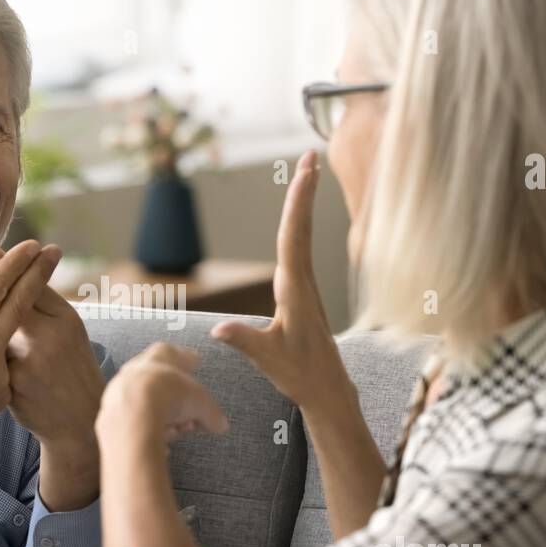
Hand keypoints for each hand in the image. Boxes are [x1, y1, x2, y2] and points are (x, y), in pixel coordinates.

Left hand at [0, 241, 104, 452]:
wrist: (81, 422)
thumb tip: (19, 271)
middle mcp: (48, 335)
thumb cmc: (70, 369)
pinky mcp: (12, 385)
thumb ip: (42, 307)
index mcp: (64, 318)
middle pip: (5, 298)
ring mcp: (29, 361)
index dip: (2, 264)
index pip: (29, 283)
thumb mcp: (68, 332)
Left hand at [96, 343, 228, 447]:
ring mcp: (120, 391)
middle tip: (192, 416)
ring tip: (178, 431)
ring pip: (146, 404)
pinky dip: (149, 432)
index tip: (194, 361)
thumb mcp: (201, 404)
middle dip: (178, 401)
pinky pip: (135, 423)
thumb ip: (211, 413)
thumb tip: (220, 425)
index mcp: (158, 356)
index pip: (173, 354)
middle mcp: (135, 370)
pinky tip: (160, 443)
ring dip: (164, 417)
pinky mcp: (111, 415)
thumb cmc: (168, 396)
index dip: (186, 360)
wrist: (133, 414)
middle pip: (159, 383)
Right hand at [210, 150, 354, 414]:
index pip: (293, 241)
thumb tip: (217, 329)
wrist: (328, 390)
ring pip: (302, 237)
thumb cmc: (300, 375)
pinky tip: (296, 218)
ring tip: (307, 172)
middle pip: (301, 229)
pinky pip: (299, 251)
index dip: (296, 206)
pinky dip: (298, 227)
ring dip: (303, 204)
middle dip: (304, 192)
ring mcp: (305, 287)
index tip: (304, 174)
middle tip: (310, 155)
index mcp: (295, 293)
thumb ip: (244, 341)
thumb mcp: (269, 360)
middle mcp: (303, 284)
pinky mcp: (302, 293)